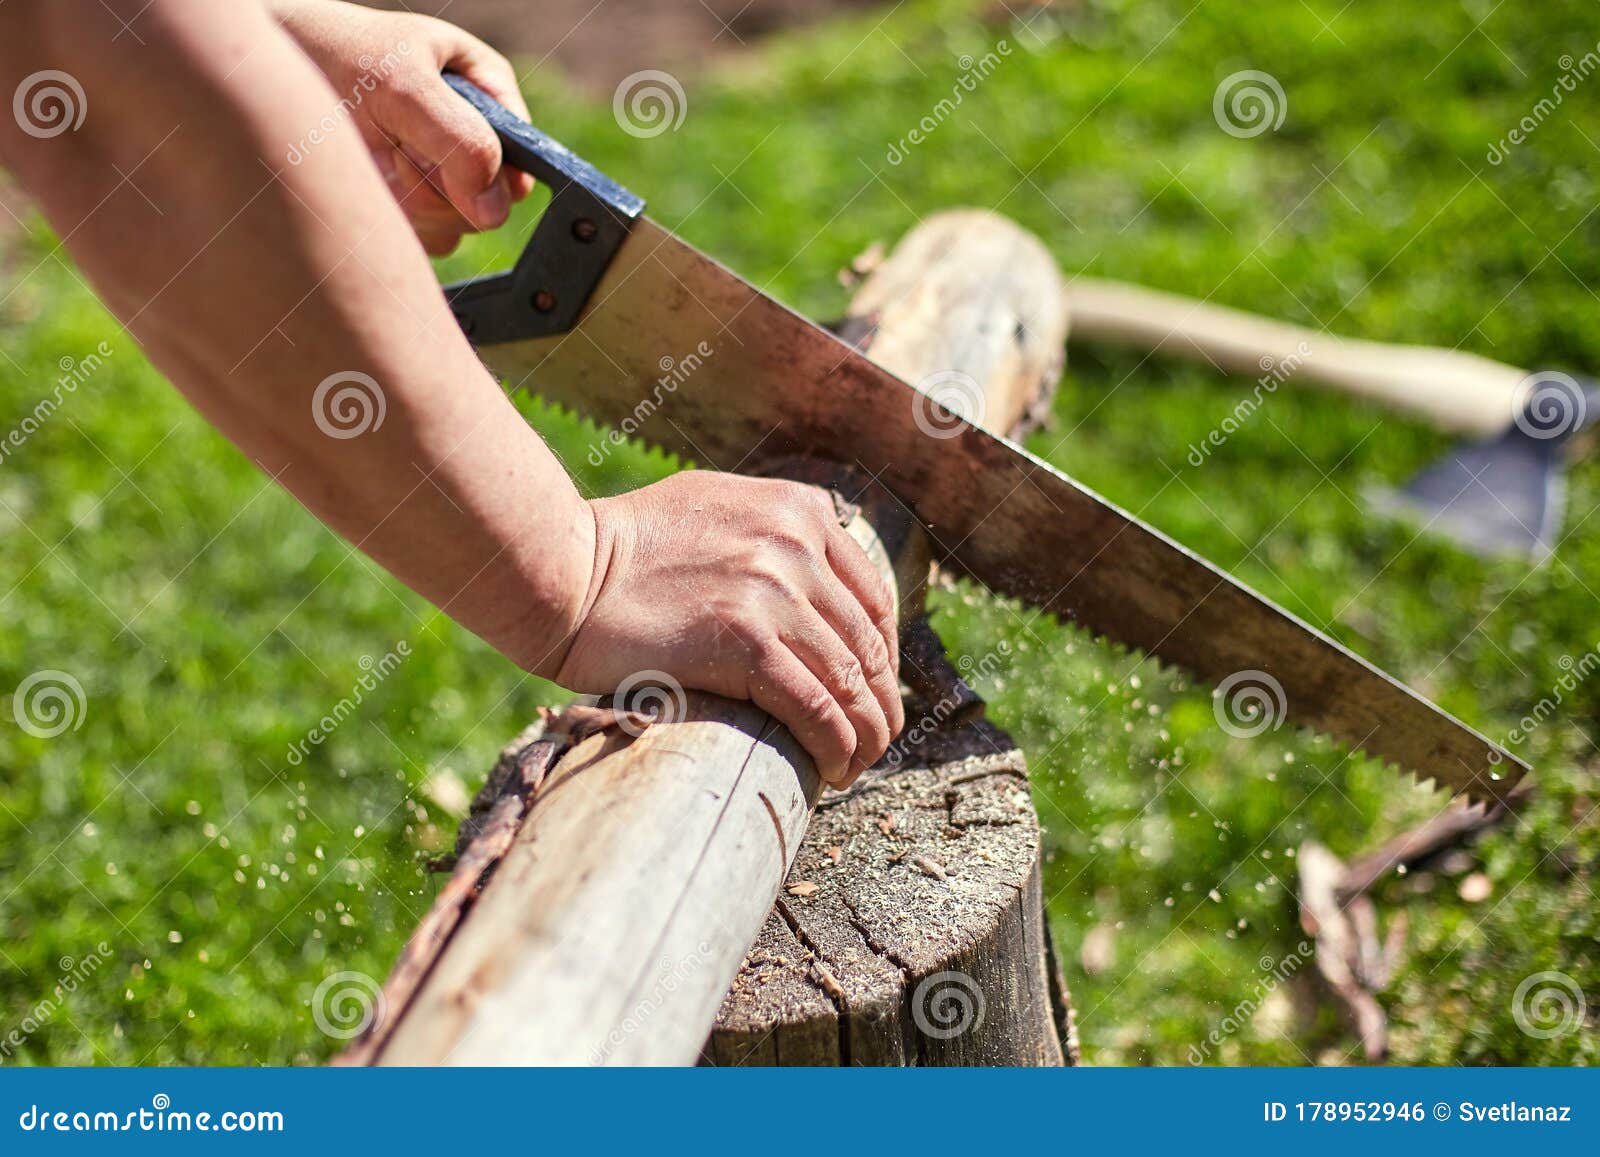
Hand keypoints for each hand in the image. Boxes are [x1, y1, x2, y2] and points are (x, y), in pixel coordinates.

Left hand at [271, 0, 534, 253]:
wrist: (272, 71)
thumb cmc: (337, 56)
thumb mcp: (401, 83)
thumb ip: (458, 140)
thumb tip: (495, 212)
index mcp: (488, 96)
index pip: (520, 164)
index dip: (483, 173)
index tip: (428, 151)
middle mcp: (474, 141)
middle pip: (488, 205)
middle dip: (434, 182)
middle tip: (390, 143)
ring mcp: (445, 178)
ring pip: (453, 228)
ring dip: (409, 200)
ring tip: (374, 152)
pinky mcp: (413, 210)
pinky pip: (422, 240)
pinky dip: (391, 217)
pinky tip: (367, 178)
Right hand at [558, 472, 904, 788]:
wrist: (563, 571)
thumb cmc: (623, 550)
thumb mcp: (714, 507)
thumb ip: (771, 532)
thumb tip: (812, 583)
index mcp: (800, 511)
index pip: (872, 597)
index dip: (882, 657)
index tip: (871, 694)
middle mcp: (797, 544)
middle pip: (868, 644)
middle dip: (879, 705)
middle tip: (873, 744)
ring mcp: (775, 592)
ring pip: (850, 682)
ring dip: (865, 736)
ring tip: (854, 767)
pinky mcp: (746, 643)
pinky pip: (816, 708)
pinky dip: (835, 747)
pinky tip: (832, 770)